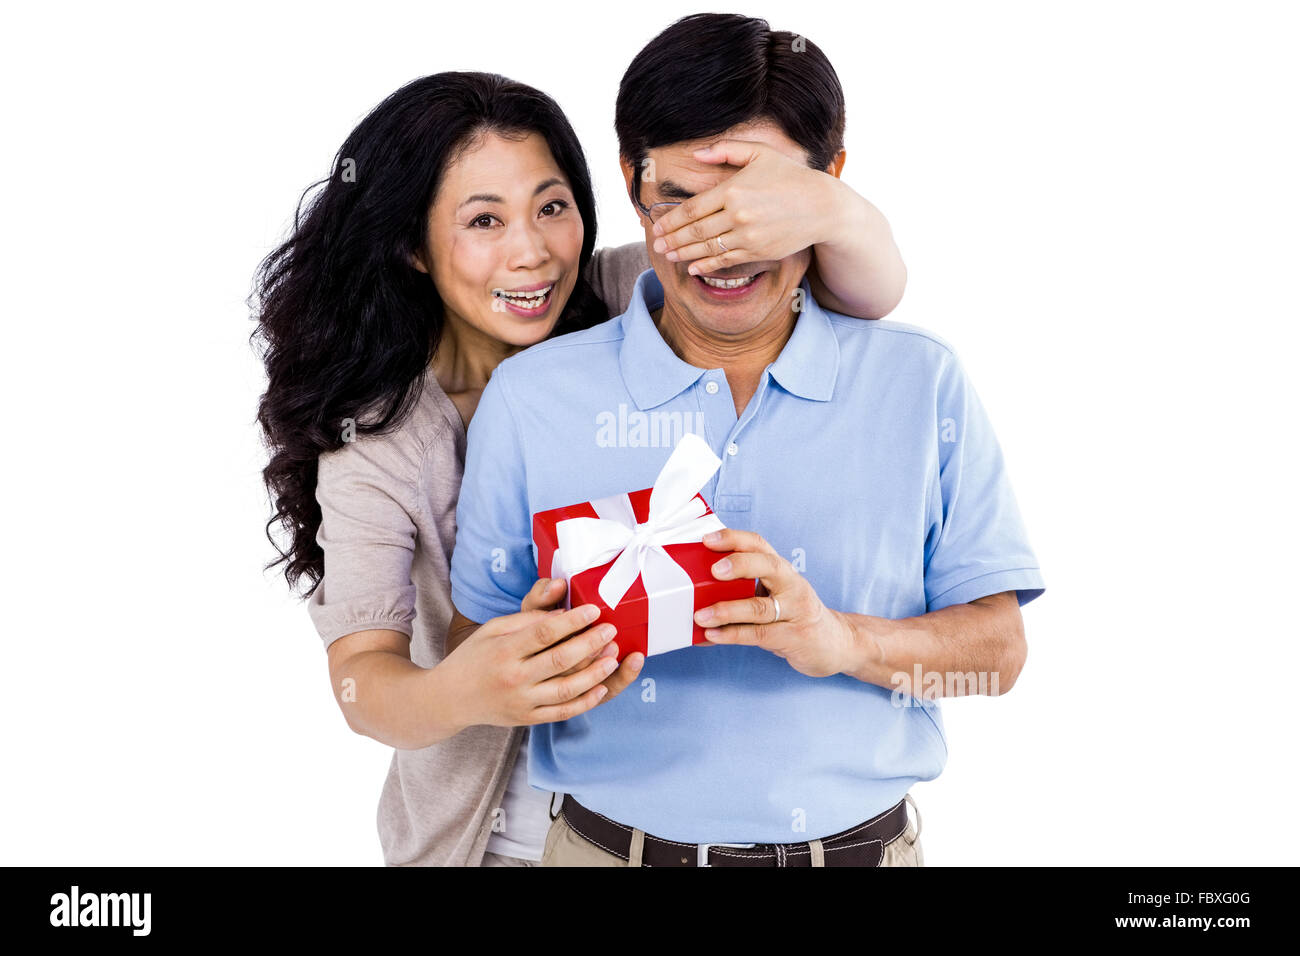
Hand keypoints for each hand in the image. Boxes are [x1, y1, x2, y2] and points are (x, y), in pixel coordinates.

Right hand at [439, 584, 642, 728]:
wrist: (450, 699)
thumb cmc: (473, 657)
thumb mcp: (492, 629)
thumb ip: (526, 620)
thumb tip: (563, 615)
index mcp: (503, 651)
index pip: (544, 633)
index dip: (573, 621)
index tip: (594, 611)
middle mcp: (513, 678)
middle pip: (560, 660)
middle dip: (590, 643)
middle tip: (611, 630)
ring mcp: (521, 702)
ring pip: (566, 689)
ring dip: (594, 673)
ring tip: (613, 658)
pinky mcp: (527, 719)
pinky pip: (562, 712)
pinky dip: (585, 702)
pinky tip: (601, 687)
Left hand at [650, 139, 847, 275]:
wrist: (822, 206)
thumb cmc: (790, 177)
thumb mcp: (760, 153)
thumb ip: (726, 149)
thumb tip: (696, 154)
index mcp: (733, 189)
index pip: (692, 209)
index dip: (671, 220)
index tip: (657, 226)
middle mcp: (737, 214)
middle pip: (695, 231)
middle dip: (672, 239)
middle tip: (656, 245)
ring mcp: (747, 236)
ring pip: (707, 248)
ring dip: (683, 254)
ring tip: (668, 256)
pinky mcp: (757, 251)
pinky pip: (725, 261)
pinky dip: (706, 265)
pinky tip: (692, 267)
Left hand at [692, 528, 862, 678]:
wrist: (836, 643)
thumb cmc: (794, 616)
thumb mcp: (774, 595)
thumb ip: (742, 591)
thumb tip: (695, 595)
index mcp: (782, 570)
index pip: (759, 544)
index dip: (734, 538)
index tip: (708, 539)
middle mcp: (791, 585)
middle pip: (768, 566)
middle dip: (739, 564)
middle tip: (713, 570)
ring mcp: (796, 611)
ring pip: (760, 607)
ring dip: (727, 610)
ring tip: (700, 615)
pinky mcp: (794, 637)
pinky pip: (759, 635)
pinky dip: (733, 634)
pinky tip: (712, 635)